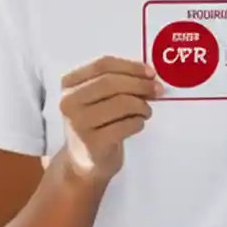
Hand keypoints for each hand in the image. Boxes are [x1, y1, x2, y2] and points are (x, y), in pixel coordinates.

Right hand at [59, 56, 162, 184]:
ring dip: (141, 106)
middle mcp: (69, 102)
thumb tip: (149, 76)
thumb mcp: (99, 99)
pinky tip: (138, 124)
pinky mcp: (92, 143)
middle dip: (140, 84)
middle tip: (158, 90)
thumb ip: (118, 82)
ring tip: (146, 111)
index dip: (130, 66)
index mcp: (69, 84)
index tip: (151, 72)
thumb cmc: (97, 123)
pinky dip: (138, 122)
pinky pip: (125, 125)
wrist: (83, 161)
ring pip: (121, 103)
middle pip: (111, 83)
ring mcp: (78, 123)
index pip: (102, 65)